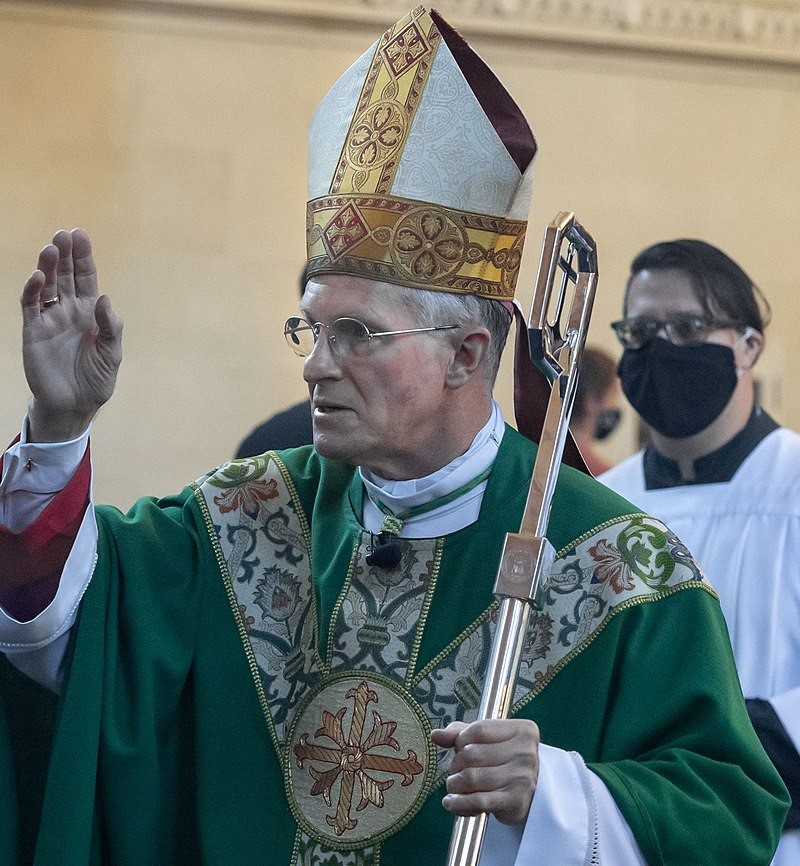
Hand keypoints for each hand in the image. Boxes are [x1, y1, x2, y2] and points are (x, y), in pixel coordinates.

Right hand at [21, 228, 122, 441]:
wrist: (75, 405)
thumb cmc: (96, 379)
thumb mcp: (112, 354)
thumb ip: (110, 327)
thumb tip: (104, 298)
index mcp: (90, 312)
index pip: (86, 278)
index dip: (83, 257)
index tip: (80, 235)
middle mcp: (69, 310)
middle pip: (65, 275)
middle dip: (65, 254)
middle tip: (63, 234)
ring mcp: (50, 319)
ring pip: (46, 286)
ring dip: (47, 266)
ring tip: (51, 248)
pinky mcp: (34, 332)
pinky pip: (31, 306)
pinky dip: (33, 290)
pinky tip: (37, 277)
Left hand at [431, 718, 539, 825]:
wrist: (532, 796)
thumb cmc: (505, 762)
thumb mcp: (487, 741)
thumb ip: (460, 733)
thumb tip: (436, 735)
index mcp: (522, 730)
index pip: (479, 729)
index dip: (461, 740)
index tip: (459, 749)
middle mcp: (525, 752)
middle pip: (472, 754)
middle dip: (456, 764)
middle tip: (456, 771)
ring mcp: (522, 777)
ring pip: (471, 777)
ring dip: (454, 784)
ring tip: (454, 786)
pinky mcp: (515, 801)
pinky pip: (478, 800)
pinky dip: (458, 803)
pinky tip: (451, 803)